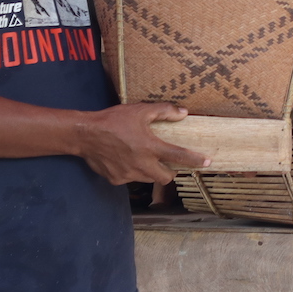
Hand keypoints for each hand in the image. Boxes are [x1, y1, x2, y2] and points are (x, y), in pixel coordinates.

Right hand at [72, 102, 211, 184]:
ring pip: (147, 179)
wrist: (85, 134)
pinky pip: (130, 178)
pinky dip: (132, 171)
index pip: (178, 156)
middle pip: (165, 177)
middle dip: (169, 172)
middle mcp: (141, 164)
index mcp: (150, 147)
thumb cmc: (114, 120)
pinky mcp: (116, 180)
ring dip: (150, 171)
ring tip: (143, 158)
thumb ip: (163, 111)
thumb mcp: (140, 111)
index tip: (207, 162)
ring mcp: (128, 175)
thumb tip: (183, 113)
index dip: (195, 160)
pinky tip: (124, 160)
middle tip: (167, 163)